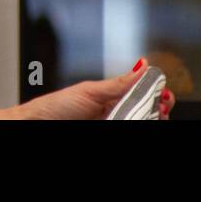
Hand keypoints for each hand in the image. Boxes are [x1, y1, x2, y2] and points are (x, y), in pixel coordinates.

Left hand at [10, 59, 174, 119]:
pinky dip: (140, 121)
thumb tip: (142, 65)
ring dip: (152, 117)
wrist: (34, 125)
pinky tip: (147, 120)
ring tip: (158, 114)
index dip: (156, 96)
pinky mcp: (107, 135)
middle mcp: (113, 115)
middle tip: (165, 105)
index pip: (141, 98)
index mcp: (110, 100)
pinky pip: (127, 130)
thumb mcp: (90, 91)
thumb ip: (118, 82)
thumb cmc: (55, 107)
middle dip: (159, 109)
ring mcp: (111, 124)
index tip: (166, 95)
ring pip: (139, 122)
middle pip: (145, 114)